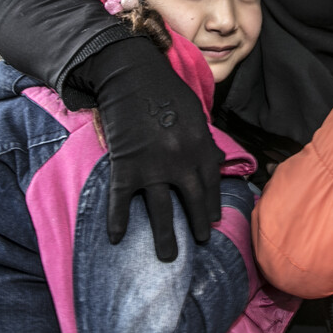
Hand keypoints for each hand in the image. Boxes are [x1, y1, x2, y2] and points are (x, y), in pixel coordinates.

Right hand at [74, 37, 223, 261]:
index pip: (211, 183)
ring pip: (162, 209)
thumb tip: (216, 160)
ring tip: (168, 257)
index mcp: (200, 145)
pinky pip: (122, 199)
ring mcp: (153, 166)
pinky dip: (118, 219)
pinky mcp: (126, 165)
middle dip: (197, 224)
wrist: (131, 75)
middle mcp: (181, 160)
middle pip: (192, 201)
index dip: (212, 204)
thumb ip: (204, 139)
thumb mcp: (194, 112)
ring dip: (165, 236)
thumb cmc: (164, 89)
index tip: (212, 220)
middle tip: (198, 242)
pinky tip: (117, 237)